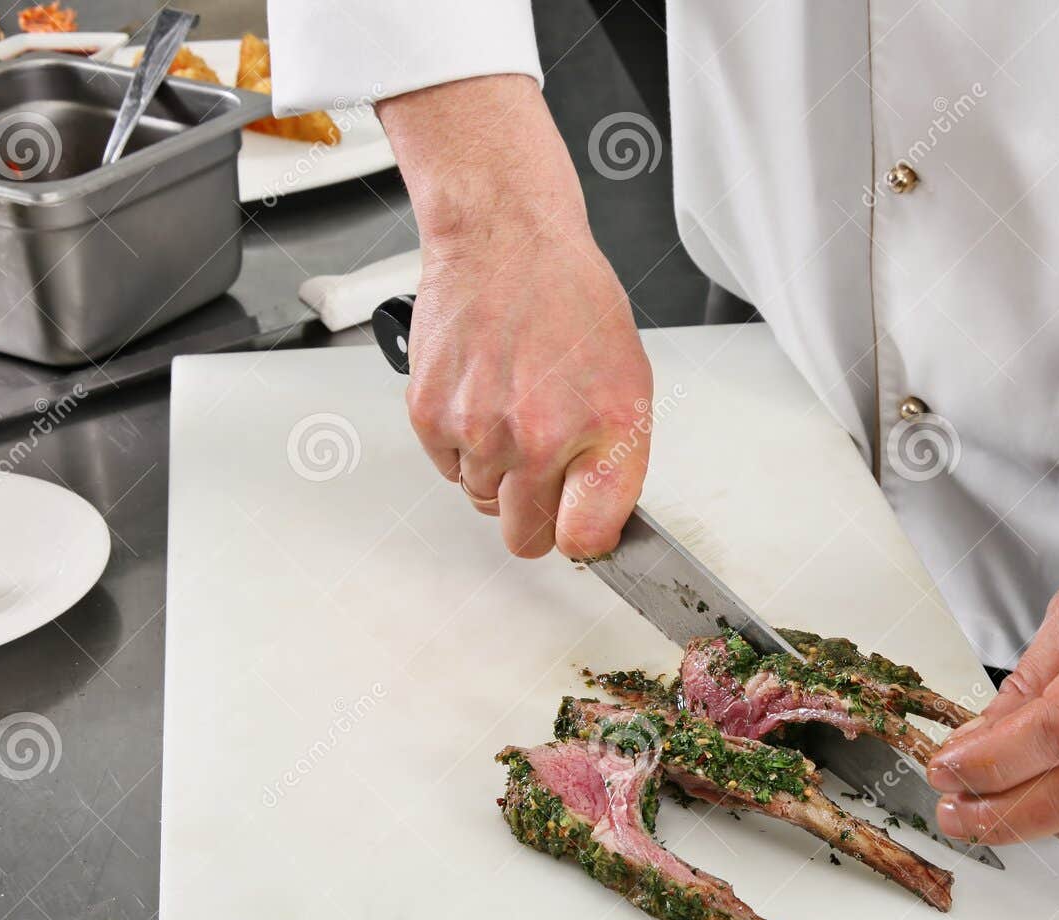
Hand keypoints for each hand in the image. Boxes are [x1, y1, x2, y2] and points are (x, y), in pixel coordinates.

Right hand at [378, 75, 652, 557]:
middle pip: (525, 538)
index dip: (581, 539)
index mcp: (603, 433)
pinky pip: (447, 468)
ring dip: (497, 473)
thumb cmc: (572, 302)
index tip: (578, 527)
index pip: (584, 541)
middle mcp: (539, 438)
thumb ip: (615, 463)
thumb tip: (596, 524)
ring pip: (482, 501)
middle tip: (543, 473)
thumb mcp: (629, 384)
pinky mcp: (430, 415)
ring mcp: (479, 430)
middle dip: (536, 516)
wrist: (506, 239)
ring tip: (512, 411)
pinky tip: (482, 396)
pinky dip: (462, 446)